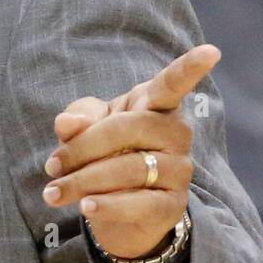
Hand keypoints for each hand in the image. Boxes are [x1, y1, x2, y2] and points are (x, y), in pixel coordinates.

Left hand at [42, 44, 220, 259]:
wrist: (117, 211)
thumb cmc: (103, 156)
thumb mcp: (84, 131)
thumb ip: (76, 120)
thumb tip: (68, 123)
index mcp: (155, 105)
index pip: (172, 84)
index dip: (190, 68)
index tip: (211, 51)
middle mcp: (175, 133)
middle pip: (127, 129)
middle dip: (82, 148)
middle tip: (51, 166)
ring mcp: (179, 169)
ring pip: (130, 169)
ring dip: (83, 181)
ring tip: (53, 193)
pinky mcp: (174, 205)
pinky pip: (140, 203)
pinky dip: (108, 206)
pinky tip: (86, 208)